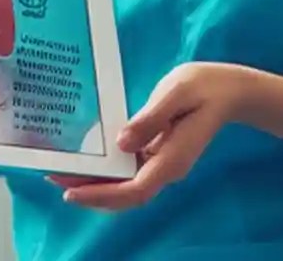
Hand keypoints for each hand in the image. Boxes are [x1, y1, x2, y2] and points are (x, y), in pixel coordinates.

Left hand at [49, 62, 251, 210]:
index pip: (133, 190)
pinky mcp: (158, 154)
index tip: (70, 192)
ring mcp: (162, 164)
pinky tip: (89, 157)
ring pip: (125, 185)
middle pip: (124, 193)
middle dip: (89, 190)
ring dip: (94, 181)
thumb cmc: (205, 86)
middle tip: (52, 177)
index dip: (101, 195)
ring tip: (61, 169)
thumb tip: (122, 143)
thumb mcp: (177, 92)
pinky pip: (129, 171)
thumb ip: (151, 118)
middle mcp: (165, 169)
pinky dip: (106, 169)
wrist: (230, 90)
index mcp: (171, 159)